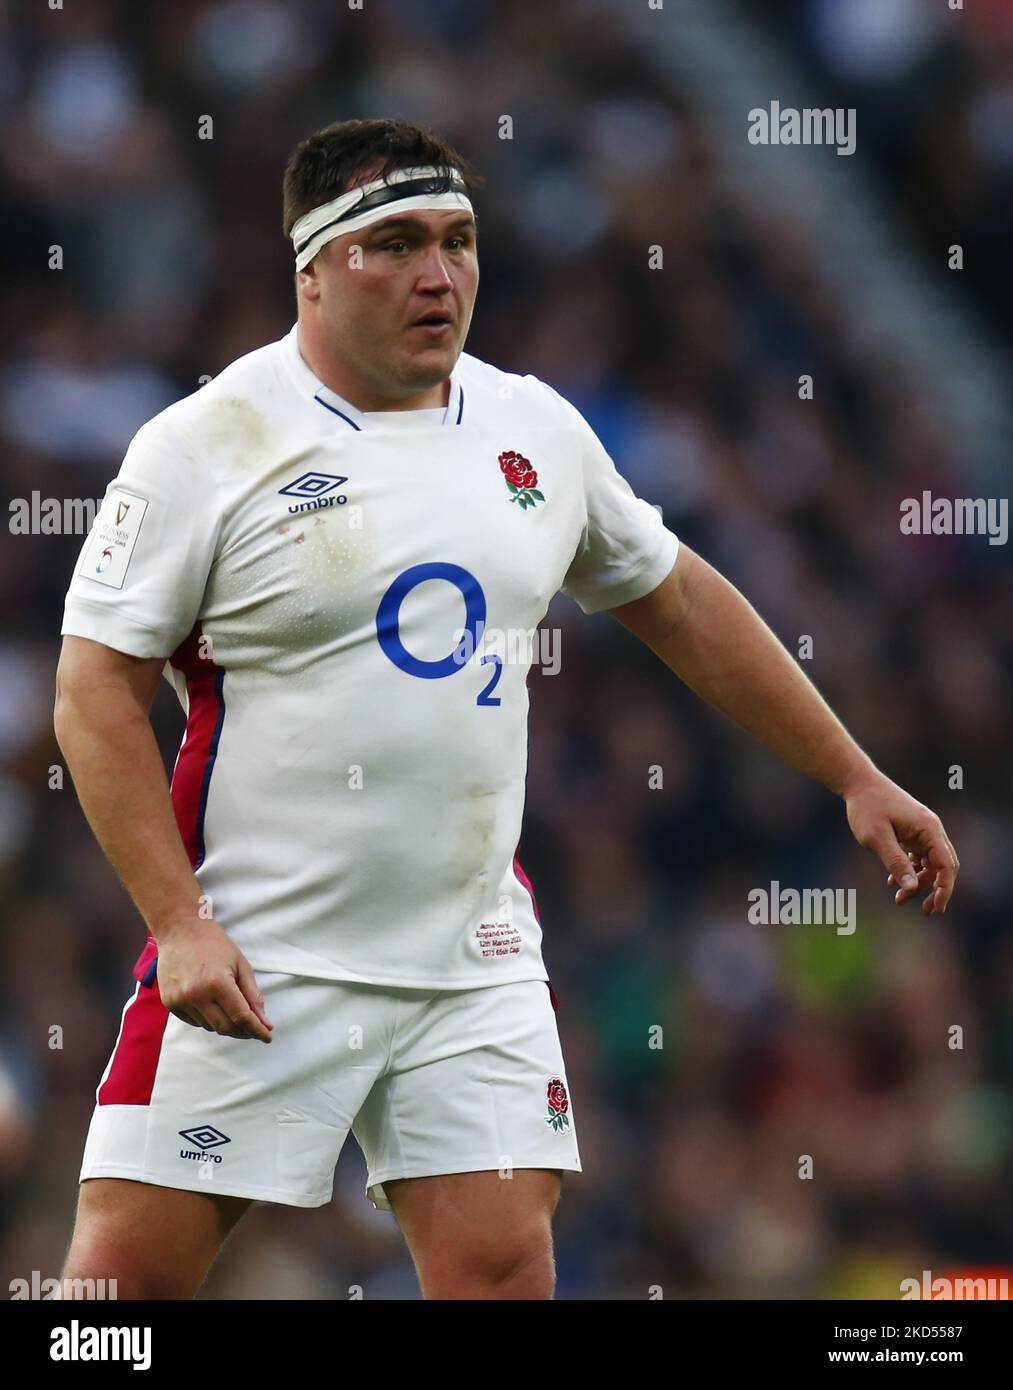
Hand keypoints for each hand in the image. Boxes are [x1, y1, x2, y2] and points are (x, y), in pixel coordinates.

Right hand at [152, 915, 273, 1040]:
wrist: (179, 930)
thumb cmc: (214, 944)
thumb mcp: (240, 965)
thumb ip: (253, 995)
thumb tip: (265, 1023)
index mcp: (217, 983)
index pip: (241, 1017)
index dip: (257, 1029)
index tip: (267, 1037)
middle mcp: (196, 995)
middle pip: (225, 1027)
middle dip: (243, 1031)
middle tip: (255, 1028)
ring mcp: (180, 1001)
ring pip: (210, 1026)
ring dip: (225, 1024)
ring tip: (232, 1009)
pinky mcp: (170, 1004)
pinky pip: (195, 1022)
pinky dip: (208, 1020)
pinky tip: (214, 1006)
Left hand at [844, 772, 958, 915]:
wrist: (858, 784)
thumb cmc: (867, 807)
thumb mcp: (877, 837)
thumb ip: (896, 862)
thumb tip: (913, 887)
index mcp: (929, 829)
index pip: (947, 865)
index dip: (945, 889)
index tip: (936, 908)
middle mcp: (930, 830)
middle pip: (943, 866)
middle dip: (935, 890)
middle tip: (925, 911)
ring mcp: (922, 831)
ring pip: (929, 863)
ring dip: (918, 882)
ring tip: (899, 899)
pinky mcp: (911, 832)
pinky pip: (918, 857)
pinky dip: (909, 870)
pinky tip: (892, 882)